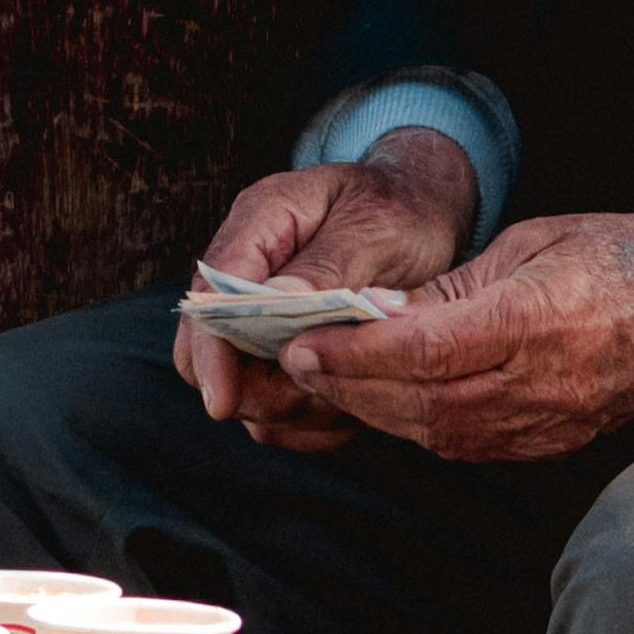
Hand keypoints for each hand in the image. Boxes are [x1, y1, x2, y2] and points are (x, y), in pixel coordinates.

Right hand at [177, 130, 483, 447]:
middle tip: (316, 397)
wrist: (427, 213)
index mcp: (261, 221)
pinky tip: (348, 405)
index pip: (211, 292)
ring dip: (287, 408)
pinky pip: (274, 405)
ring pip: (241, 387)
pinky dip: (306, 420)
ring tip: (346, 397)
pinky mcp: (282, 346)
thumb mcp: (375, 228)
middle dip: (252, 388)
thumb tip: (279, 300)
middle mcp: (248, 269)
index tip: (223, 401)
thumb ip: (328, 266)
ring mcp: (261, 312)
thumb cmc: (402, 212)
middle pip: (206, 349)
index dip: (212, 349)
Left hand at [274, 205, 633, 464]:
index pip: (423, 351)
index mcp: (536, 321)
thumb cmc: (622, 256)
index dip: (354, 354)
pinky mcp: (551, 443)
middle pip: (417, 402)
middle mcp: (540, 384)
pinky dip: (414, 423)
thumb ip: (455, 287)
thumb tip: (376, 312)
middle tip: (292, 361)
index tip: (301, 343)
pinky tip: (384, 398)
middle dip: (346, 386)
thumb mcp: (534, 241)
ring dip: (372, 409)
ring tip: (325, 379)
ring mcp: (547, 423)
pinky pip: (464, 444)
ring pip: (434, 432)